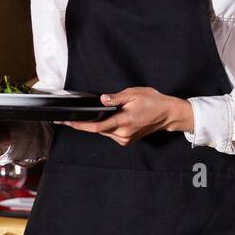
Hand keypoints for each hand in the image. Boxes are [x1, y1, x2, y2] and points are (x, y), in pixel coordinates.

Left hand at [62, 87, 192, 146]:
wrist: (167, 114)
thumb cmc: (153, 102)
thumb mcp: (134, 94)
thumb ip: (116, 98)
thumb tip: (102, 99)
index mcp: (124, 121)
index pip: (96, 126)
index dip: (79, 125)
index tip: (67, 121)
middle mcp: (123, 133)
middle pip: (97, 129)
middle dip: (85, 123)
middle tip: (72, 116)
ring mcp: (124, 139)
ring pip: (103, 132)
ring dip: (98, 123)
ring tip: (103, 112)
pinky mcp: (126, 140)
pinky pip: (110, 133)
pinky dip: (106, 126)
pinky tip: (111, 118)